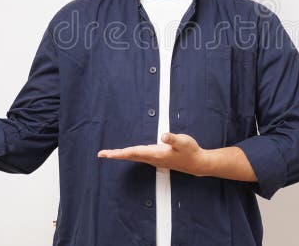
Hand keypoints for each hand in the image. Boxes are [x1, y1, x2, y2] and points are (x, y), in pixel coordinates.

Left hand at [97, 132, 211, 176]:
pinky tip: (127, 152)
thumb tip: (163, 135)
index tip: (108, 154)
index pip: (134, 152)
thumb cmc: (191, 151)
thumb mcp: (183, 142)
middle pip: (130, 156)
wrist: (197, 163)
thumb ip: (173, 138)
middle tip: (102, 154)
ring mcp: (154, 159)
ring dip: (122, 154)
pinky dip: (130, 154)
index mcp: (156, 154)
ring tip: (110, 153)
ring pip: (134, 156)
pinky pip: (139, 156)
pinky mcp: (157, 158)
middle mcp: (153, 158)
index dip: (120, 153)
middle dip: (116, 154)